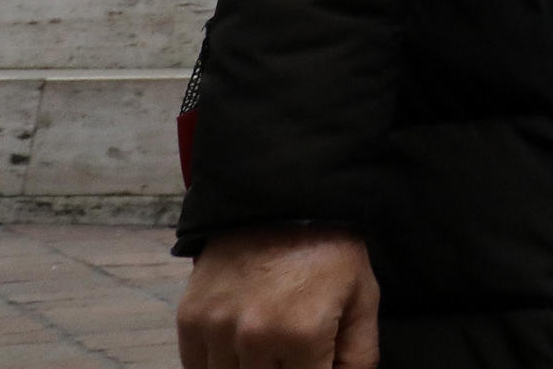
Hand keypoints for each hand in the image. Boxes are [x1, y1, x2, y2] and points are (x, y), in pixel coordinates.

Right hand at [176, 225, 378, 367]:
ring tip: (268, 344)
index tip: (314, 360)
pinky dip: (217, 364)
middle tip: (292, 348)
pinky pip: (197, 367)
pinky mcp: (190, 319)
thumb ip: (357, 357)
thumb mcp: (362, 299)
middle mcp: (254, 337)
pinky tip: (238, 346)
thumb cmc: (329, 251)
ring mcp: (216, 329)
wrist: (280, 200)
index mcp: (303, 334)